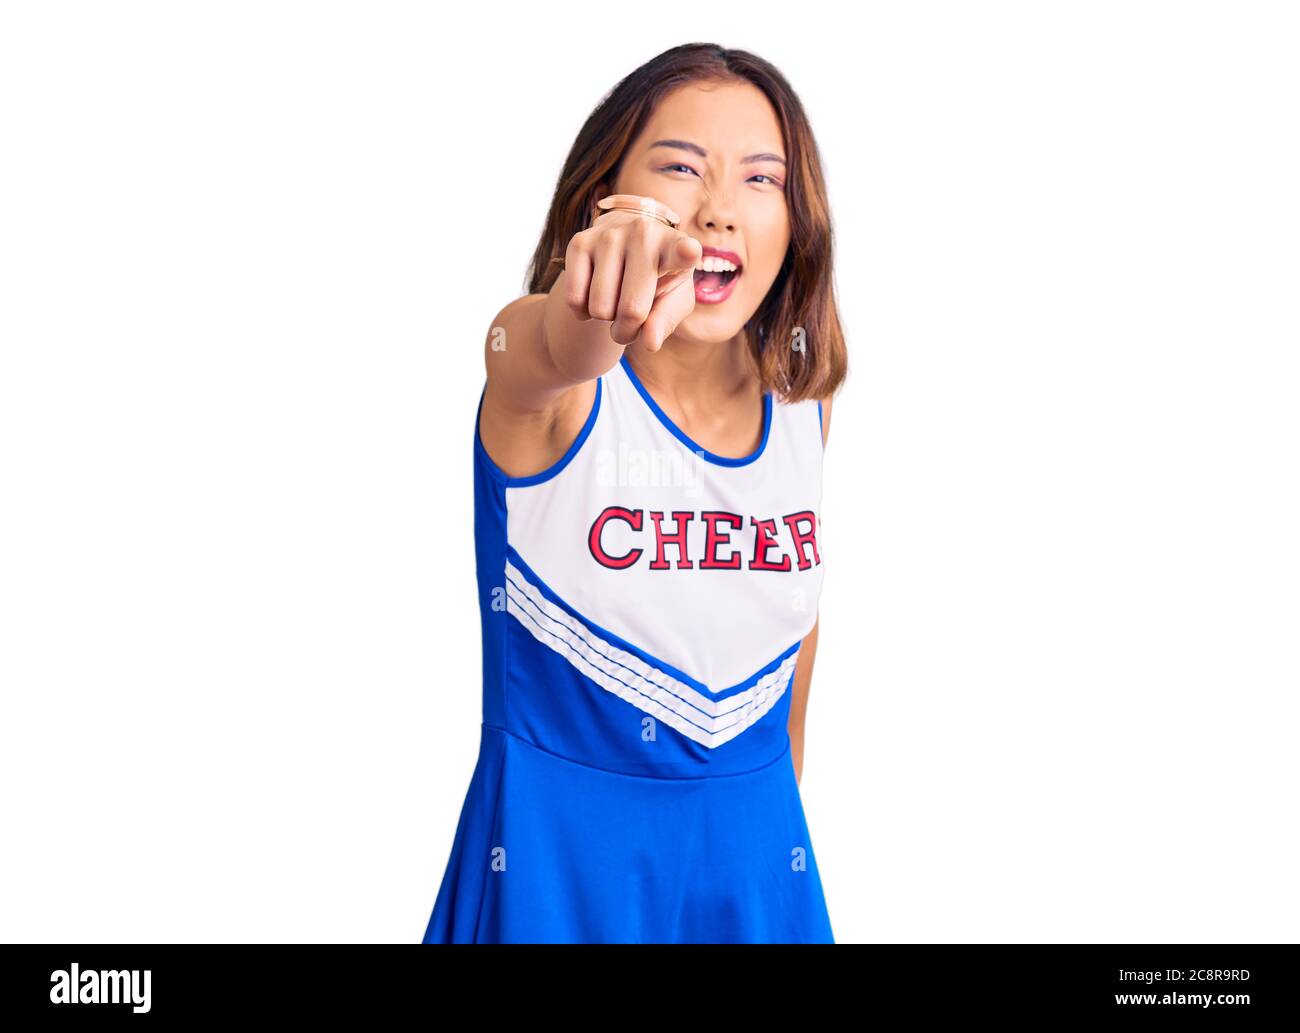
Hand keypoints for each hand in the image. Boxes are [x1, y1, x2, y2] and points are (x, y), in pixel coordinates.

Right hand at [562, 199, 701, 351]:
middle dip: (628, 330)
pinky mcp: (579, 242)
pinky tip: (594, 294)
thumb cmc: (658, 279)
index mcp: (676, 247)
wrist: (624, 246)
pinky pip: (575, 299)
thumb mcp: (673, 301)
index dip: (686, 252)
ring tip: (615, 300)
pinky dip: (583, 310)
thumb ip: (665, 321)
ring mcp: (609, 235)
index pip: (682, 251)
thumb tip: (650, 343)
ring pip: (599, 308)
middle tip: (632, 318)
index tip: (689, 250)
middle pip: (631, 310)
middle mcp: (643, 234)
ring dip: (605, 319)